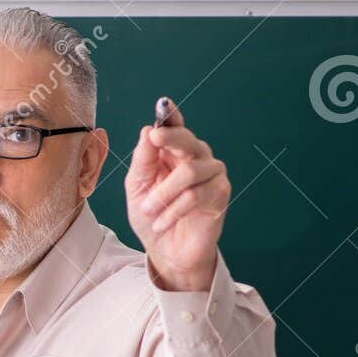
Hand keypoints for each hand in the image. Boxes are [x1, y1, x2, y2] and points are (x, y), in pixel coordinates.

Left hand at [125, 98, 230, 291]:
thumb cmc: (152, 217)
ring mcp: (212, 173)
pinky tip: (162, 221)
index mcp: (173, 152)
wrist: (166, 252)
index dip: (171, 115)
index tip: (164, 104)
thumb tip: (148, 130)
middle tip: (155, 140)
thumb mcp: (137, 188)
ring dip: (163, 194)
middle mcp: (196, 156)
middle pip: (187, 139)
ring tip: (149, 211)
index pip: (175, 127)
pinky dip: (174, 209)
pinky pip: (196, 195)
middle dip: (170, 138)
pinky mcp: (220, 194)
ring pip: (189, 172)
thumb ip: (143, 160)